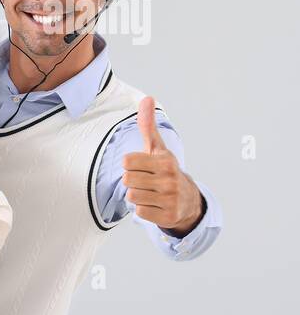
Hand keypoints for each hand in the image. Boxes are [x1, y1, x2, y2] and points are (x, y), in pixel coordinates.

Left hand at [121, 97, 203, 235]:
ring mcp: (170, 199)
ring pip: (131, 196)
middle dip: (132, 181)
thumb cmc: (165, 171)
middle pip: (127, 180)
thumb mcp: (157, 148)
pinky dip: (143, 210)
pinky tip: (155, 205)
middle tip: (146, 181)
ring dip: (137, 196)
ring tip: (150, 193)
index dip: (130, 165)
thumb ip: (148, 125)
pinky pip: (139, 212)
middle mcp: (169, 179)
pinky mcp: (168, 216)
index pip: (126, 162)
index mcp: (165, 161)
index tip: (142, 166)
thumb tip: (147, 98)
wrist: (187, 200)